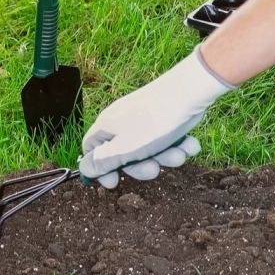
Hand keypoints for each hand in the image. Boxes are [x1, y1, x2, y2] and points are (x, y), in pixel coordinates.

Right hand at [78, 48, 234, 187]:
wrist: (190, 93)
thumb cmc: (154, 123)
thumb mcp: (125, 149)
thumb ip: (103, 161)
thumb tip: (84, 169)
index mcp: (107, 127)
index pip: (91, 150)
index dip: (101, 169)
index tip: (114, 182)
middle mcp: (122, 122)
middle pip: (124, 155)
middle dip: (142, 166)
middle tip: (155, 169)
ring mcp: (143, 120)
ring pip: (149, 149)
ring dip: (166, 157)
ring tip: (180, 153)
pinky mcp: (163, 118)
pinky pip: (166, 139)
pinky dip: (178, 144)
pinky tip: (190, 145)